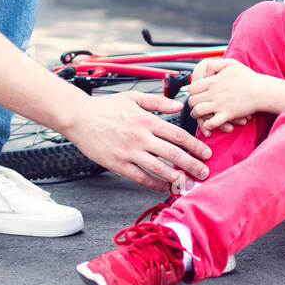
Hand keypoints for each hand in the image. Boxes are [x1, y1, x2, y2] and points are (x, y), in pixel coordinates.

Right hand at [62, 90, 212, 193]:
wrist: (78, 117)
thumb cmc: (105, 106)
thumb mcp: (133, 97)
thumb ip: (158, 102)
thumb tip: (178, 106)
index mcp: (146, 120)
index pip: (177, 135)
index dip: (195, 146)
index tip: (206, 153)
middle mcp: (141, 137)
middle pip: (173, 154)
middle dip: (192, 165)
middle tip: (204, 173)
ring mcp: (129, 152)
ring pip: (159, 169)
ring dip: (176, 178)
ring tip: (188, 184)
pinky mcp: (118, 164)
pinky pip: (140, 177)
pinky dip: (154, 185)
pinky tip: (163, 187)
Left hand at [187, 59, 265, 132]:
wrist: (262, 90)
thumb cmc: (248, 77)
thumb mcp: (231, 63)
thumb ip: (215, 64)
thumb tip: (205, 68)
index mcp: (213, 81)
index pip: (191, 88)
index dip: (192, 93)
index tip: (197, 95)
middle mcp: (214, 93)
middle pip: (192, 101)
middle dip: (192, 105)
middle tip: (196, 106)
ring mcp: (220, 104)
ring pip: (197, 112)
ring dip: (197, 115)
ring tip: (200, 116)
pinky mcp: (228, 114)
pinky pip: (211, 123)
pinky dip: (208, 125)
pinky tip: (210, 123)